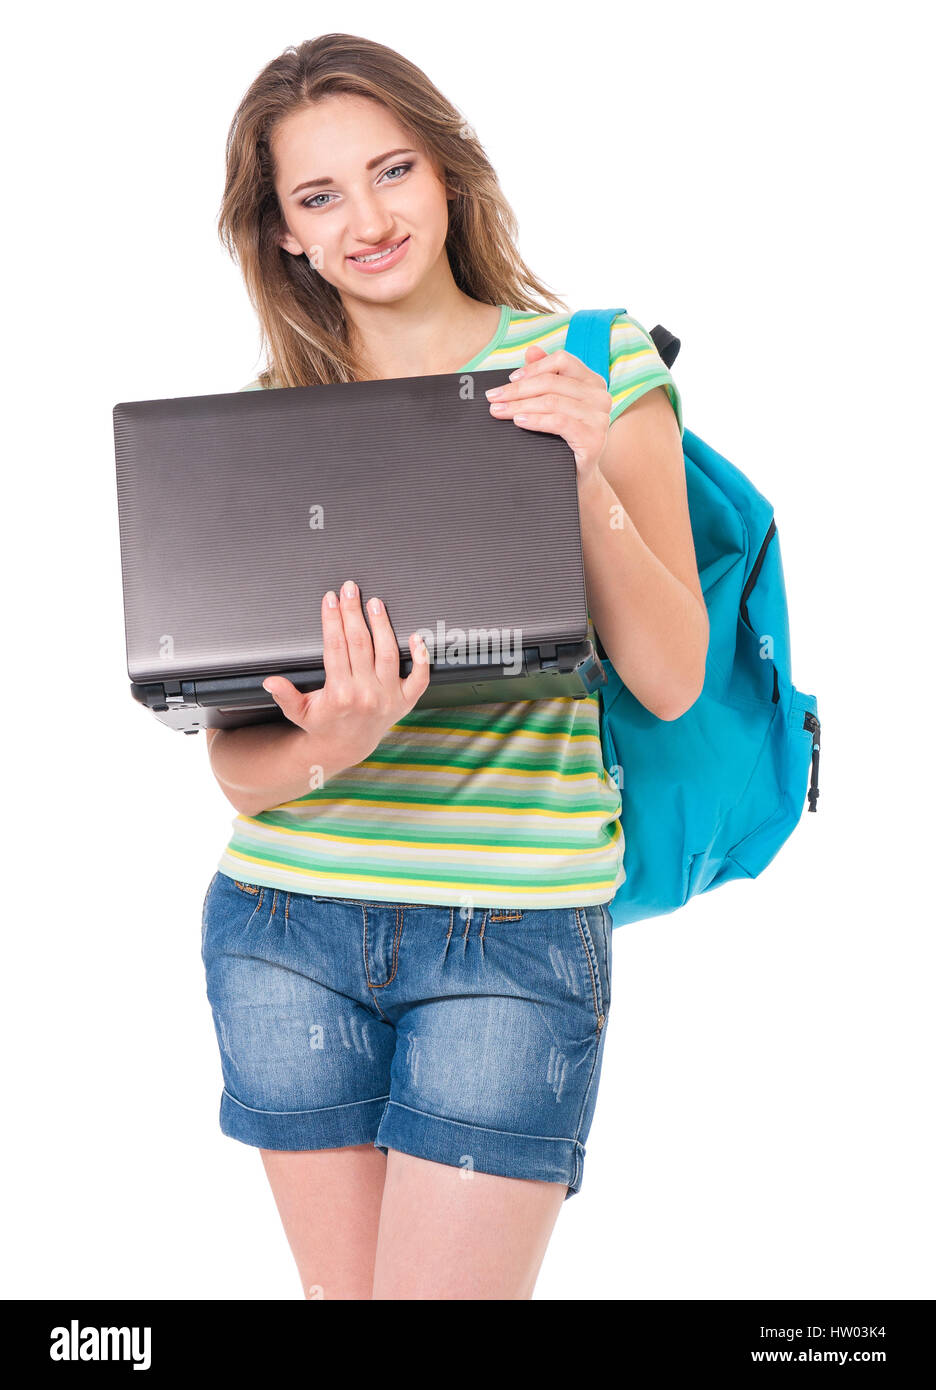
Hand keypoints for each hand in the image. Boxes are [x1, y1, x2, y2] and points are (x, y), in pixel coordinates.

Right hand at [260, 580, 430, 765]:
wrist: (346, 747)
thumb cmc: (322, 723)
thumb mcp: (298, 711)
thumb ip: (285, 695)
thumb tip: (270, 681)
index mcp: (339, 694)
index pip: (336, 647)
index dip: (332, 620)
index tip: (330, 599)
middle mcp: (366, 694)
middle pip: (360, 644)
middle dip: (354, 612)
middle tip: (350, 589)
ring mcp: (388, 697)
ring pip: (387, 653)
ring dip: (382, 625)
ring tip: (375, 603)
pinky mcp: (405, 701)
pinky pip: (420, 678)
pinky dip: (421, 658)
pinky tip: (416, 636)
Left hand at [484, 343, 612, 482]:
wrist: (577, 476)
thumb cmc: (563, 439)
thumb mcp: (555, 404)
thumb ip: (545, 376)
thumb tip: (531, 350)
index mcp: (592, 381)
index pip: (562, 360)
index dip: (533, 367)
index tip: (509, 379)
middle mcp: (600, 395)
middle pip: (552, 382)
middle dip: (518, 390)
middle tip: (493, 397)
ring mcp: (600, 417)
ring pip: (552, 401)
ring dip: (520, 406)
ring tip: (499, 411)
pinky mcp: (594, 438)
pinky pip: (559, 422)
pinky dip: (535, 420)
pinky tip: (519, 422)